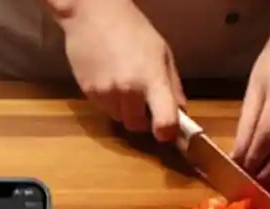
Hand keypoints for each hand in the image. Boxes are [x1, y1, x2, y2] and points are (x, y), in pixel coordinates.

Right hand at [57, 0, 185, 141]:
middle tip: (144, 102)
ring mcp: (105, 93)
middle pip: (137, 125)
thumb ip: (173, 85)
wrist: (92, 15)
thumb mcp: (162, 52)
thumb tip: (181, 111)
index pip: (164, 121)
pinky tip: (109, 79)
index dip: (168, 133)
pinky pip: (104, 109)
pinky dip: (110, 101)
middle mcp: (128, 90)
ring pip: (119, 118)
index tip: (168, 132)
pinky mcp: (88, 93)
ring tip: (124, 85)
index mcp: (152, 78)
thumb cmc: (132, 28)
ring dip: (125, 110)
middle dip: (143, 119)